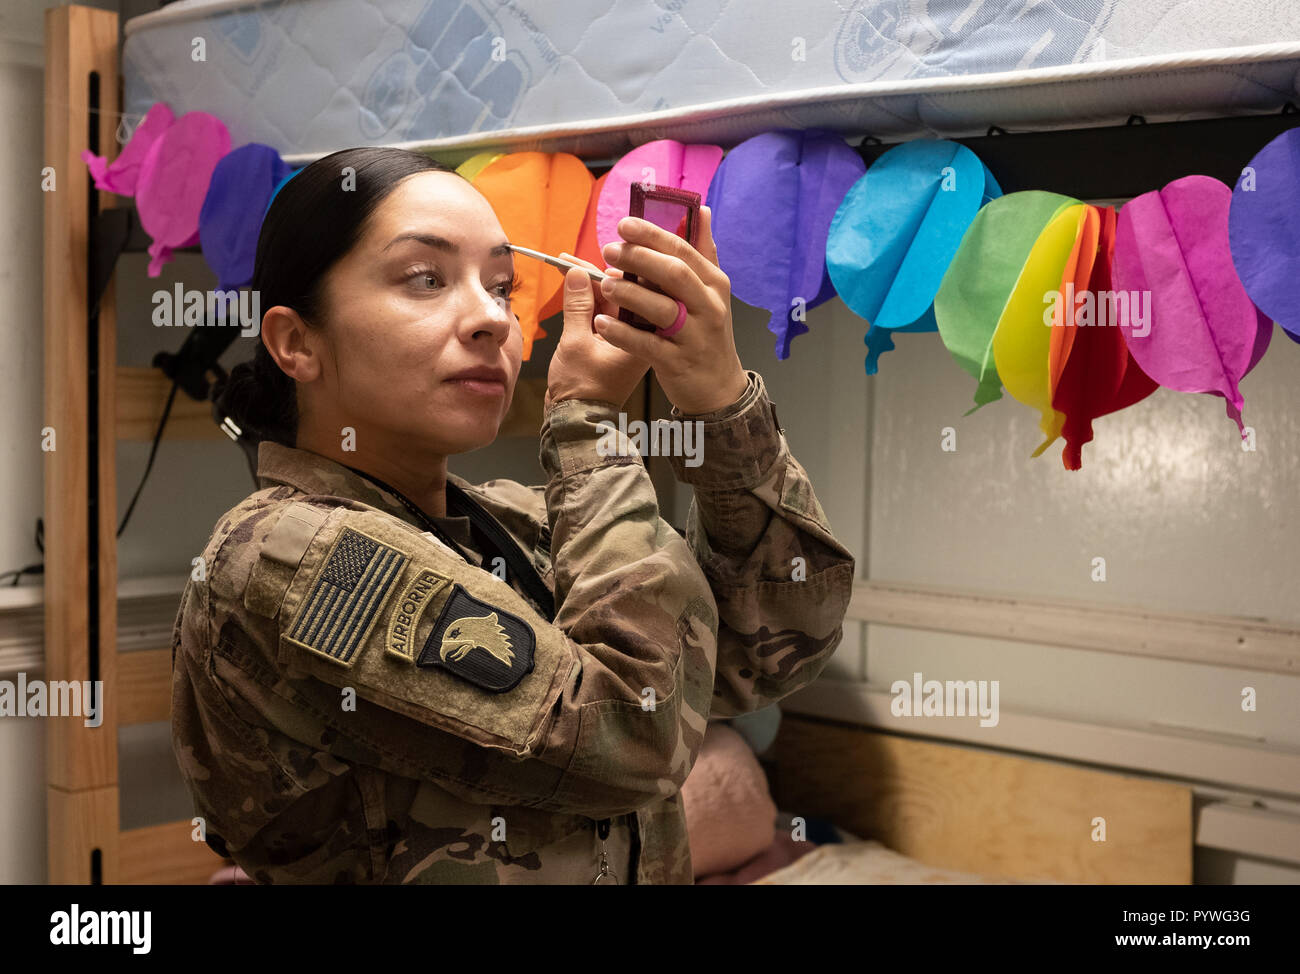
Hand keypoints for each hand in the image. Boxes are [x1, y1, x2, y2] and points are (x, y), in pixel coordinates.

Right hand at [545, 255, 648, 410]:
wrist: (578, 421)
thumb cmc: (582, 391)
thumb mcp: (576, 344)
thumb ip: (578, 306)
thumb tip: (578, 272)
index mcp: (647, 338)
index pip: (640, 292)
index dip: (617, 269)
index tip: (599, 253)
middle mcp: (643, 335)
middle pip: (626, 291)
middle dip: (599, 273)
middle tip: (572, 257)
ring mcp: (628, 337)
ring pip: (612, 299)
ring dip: (589, 284)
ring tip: (565, 265)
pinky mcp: (614, 340)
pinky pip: (604, 312)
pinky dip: (588, 299)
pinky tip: (571, 284)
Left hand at [592, 205, 747, 414]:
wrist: (718, 387)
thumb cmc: (707, 333)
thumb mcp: (712, 292)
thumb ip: (703, 252)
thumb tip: (701, 209)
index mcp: (714, 284)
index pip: (683, 250)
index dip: (651, 235)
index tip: (623, 225)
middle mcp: (709, 307)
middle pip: (673, 273)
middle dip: (639, 257)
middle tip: (609, 249)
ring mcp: (695, 336)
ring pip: (661, 308)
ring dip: (629, 293)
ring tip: (603, 283)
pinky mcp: (678, 362)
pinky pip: (647, 345)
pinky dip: (623, 333)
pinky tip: (602, 324)